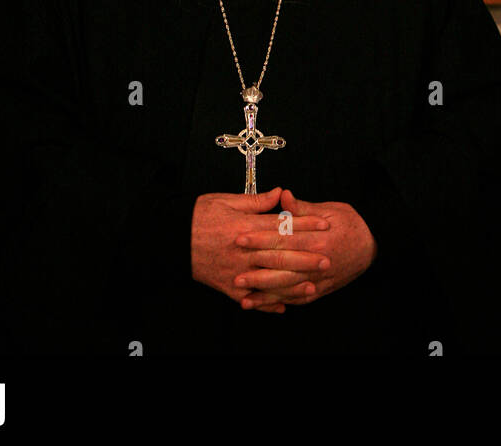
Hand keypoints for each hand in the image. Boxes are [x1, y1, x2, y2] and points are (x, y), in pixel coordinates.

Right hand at [191, 187, 332, 313]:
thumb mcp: (226, 200)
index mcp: (246, 227)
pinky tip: (283, 307)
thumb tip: (280, 194)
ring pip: (270, 280)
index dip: (305, 226)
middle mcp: (244, 252)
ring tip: (313, 286)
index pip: (282, 227)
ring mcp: (236, 272)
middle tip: (328, 259)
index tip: (324, 225)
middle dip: (306, 257)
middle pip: (281, 255)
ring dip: (292, 284)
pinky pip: (251, 298)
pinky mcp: (227, 286)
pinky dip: (267, 303)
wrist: (172, 238)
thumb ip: (256, 201)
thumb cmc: (199, 215)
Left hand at [231, 189, 377, 310]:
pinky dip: (281, 303)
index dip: (259, 239)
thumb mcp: (329, 209)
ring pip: (288, 287)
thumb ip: (302, 208)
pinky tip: (265, 304)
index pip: (282, 239)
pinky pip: (298, 298)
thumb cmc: (351, 223)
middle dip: (256, 269)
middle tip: (235, 273)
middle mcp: (317, 260)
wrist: (374, 243)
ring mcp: (319, 278)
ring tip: (243, 295)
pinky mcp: (322, 289)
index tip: (240, 237)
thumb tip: (282, 195)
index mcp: (316, 237)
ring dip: (265, 292)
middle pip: (282, 265)